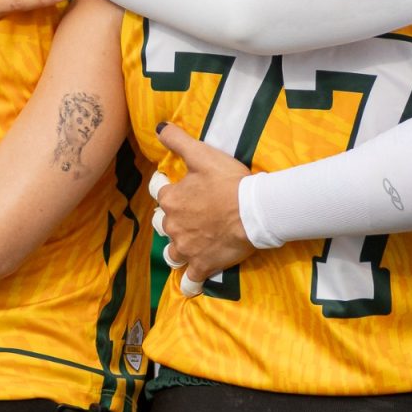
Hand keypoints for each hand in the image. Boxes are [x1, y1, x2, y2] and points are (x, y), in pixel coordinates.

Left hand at [152, 125, 255, 296]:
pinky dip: (190, 283)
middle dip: (173, 221)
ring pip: (172, 253)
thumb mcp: (203, 154)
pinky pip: (189, 280)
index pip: (159, 191)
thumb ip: (178, 140)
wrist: (253, 211)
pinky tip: (192, 284)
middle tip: (192, 216)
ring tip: (191, 245)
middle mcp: (172, 225)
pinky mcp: (201, 265)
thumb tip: (158, 126)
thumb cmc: (229, 181)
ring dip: (178, 249)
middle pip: (163, 223)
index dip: (169, 188)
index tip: (180, 188)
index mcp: (171, 199)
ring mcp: (186, 248)